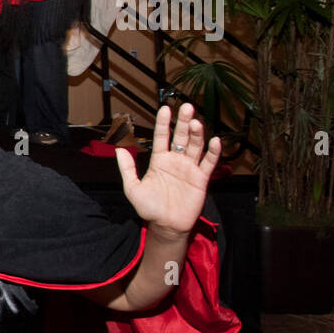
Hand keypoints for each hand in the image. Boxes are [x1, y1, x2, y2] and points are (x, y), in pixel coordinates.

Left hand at [115, 103, 221, 236]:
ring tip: (196, 122)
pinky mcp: (201, 178)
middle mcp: (175, 161)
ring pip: (195, 146)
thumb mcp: (133, 188)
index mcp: (159, 160)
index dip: (164, 123)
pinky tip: (214, 140)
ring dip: (197, 134)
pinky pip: (208, 163)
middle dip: (183, 122)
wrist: (165, 225)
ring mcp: (189, 168)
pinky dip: (212, 151)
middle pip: (181, 137)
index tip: (165, 109)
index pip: (162, 137)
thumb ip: (127, 168)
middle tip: (186, 106)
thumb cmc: (149, 208)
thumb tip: (119, 149)